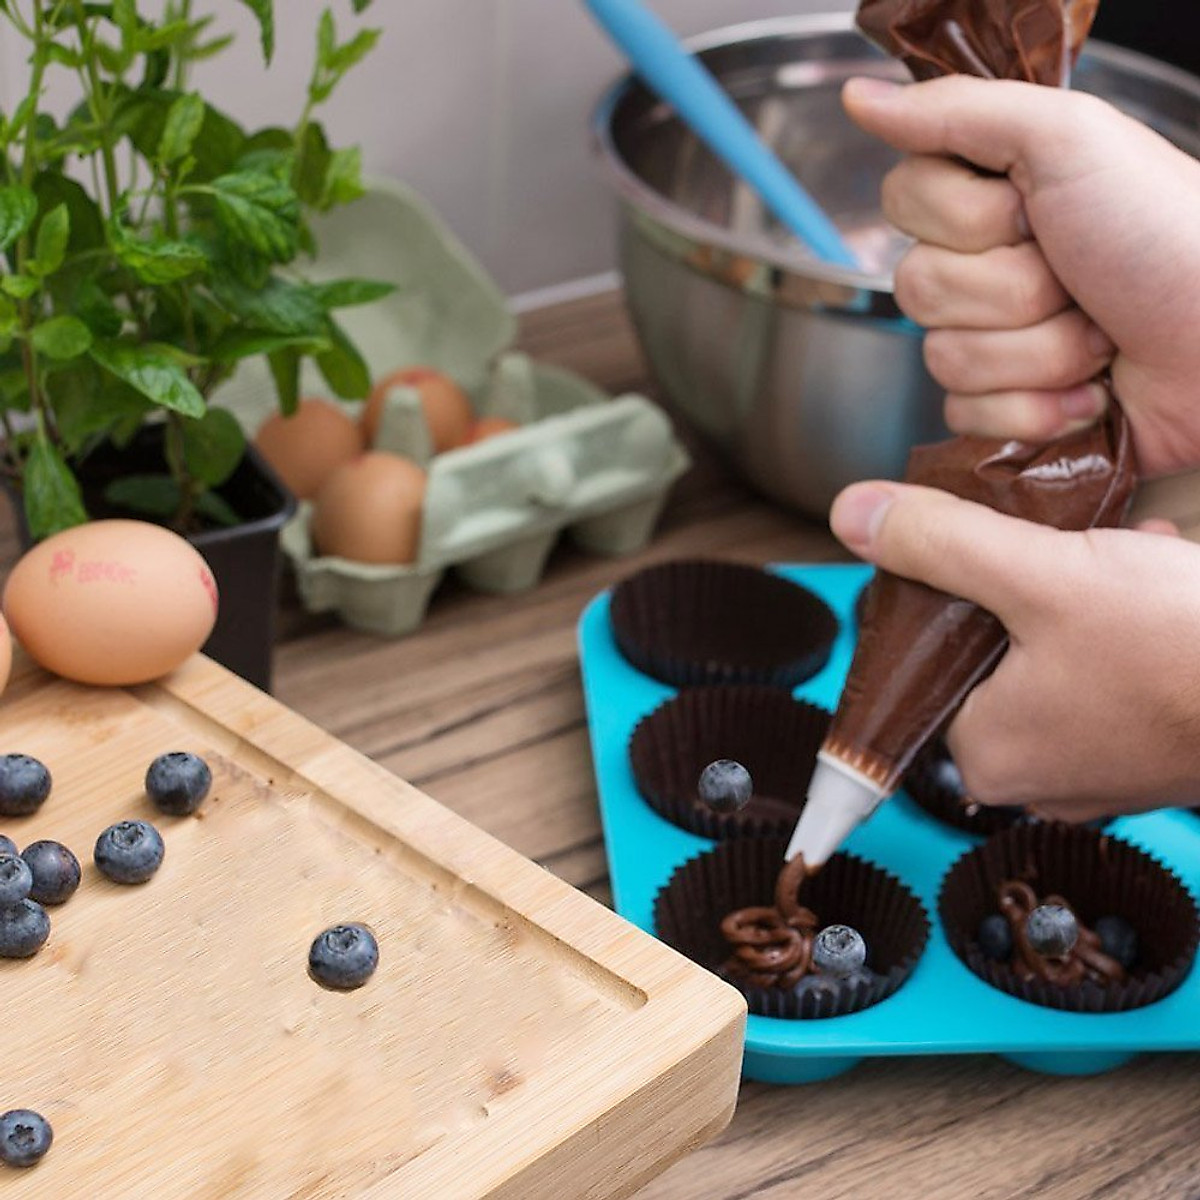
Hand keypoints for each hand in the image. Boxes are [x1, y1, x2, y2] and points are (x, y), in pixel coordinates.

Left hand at [832, 480, 1199, 819]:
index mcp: (983, 750)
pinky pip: (1106, 673)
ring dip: (1076, 594)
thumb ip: (943, 543)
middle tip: (1053, 541)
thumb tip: (853, 515)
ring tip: (1115, 551)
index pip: (919, 660)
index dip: (942, 591)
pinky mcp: (1148, 749)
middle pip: (987, 653)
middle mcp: (1031, 776)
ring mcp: (1095, 769)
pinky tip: (1153, 574)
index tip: (978, 548)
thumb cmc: (1184, 651)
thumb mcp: (1043, 575)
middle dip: (1021, 586)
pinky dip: (1120, 622)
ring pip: (1052, 655)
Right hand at [843, 75, 1199, 477]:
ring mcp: (993, 341)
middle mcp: (984, 265)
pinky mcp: (1006, 408)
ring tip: (1101, 338)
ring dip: (1039, 352)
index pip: (902, 202)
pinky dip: (1038, 408)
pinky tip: (1090, 392)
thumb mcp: (1068, 139)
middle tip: (1081, 277)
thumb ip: (956, 111)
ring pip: (943, 359)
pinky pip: (966, 415)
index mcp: (992, 193)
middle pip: (917, 288)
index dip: (966, 216)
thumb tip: (857, 96)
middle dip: (1014, 291)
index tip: (1034, 209)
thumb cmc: (1169, 235)